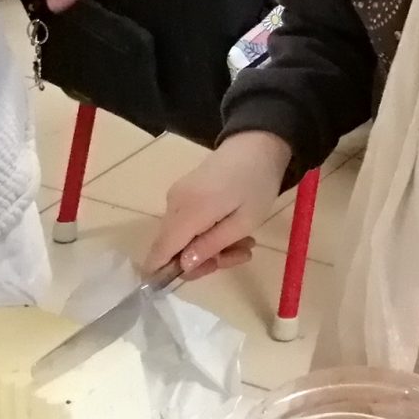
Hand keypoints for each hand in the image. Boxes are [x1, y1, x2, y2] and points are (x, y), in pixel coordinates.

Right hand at [150, 131, 293, 278]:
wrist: (258, 144)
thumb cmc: (257, 184)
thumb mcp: (243, 222)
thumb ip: (211, 245)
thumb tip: (183, 267)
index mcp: (188, 211)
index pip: (161, 251)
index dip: (166, 273)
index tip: (202, 275)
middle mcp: (174, 203)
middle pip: (173, 248)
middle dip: (205, 260)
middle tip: (240, 255)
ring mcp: (177, 196)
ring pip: (183, 237)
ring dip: (212, 247)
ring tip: (245, 243)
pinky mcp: (184, 192)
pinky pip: (188, 223)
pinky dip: (208, 232)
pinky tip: (233, 230)